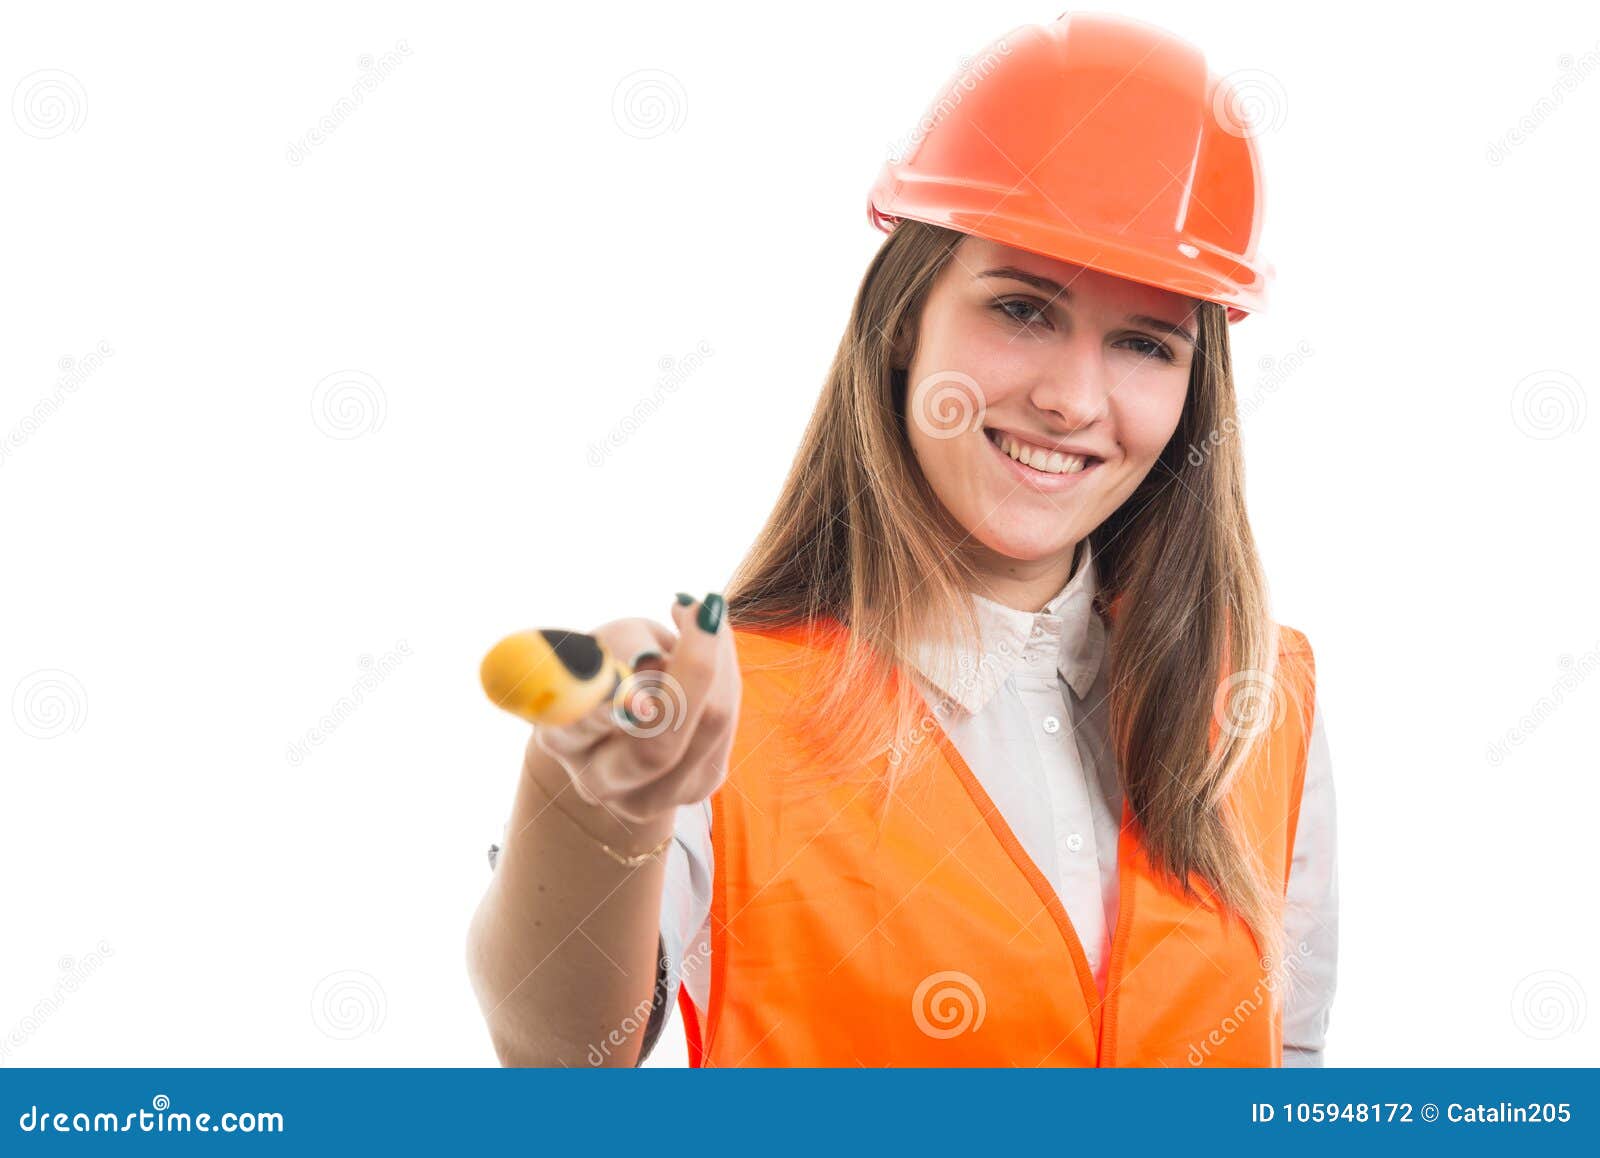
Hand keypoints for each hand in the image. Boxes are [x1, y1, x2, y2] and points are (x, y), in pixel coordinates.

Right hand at [529, 593, 737, 830]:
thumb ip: (626, 644)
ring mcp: (652, 797)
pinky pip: (727, 729)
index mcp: (564, 740)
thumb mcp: (606, 642)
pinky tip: (714, 651)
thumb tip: (670, 644)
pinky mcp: (696, 789)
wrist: (617, 723)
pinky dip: (726, 679)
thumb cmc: (606, 667)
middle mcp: (602, 782)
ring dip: (718, 662)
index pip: (587, 721)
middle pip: (658, 747)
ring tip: (706, 617)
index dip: (614, 698)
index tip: (646, 656)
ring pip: (708, 729)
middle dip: (692, 671)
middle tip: (706, 609)